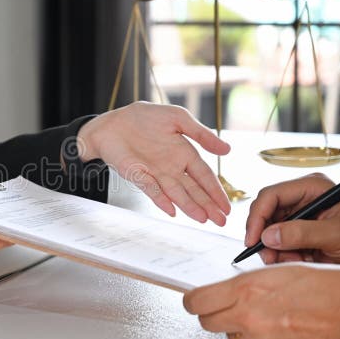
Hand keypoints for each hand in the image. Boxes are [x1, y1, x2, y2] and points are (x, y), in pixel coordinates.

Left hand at [78, 102, 230, 225]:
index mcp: (184, 153)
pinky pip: (150, 188)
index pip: (204, 176)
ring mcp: (155, 173)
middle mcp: (171, 167)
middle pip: (193, 189)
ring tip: (203, 219)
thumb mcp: (178, 118)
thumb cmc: (144, 118)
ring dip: (189, 206)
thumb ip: (201, 134)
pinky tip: (172, 210)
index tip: (226, 206)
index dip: (216, 191)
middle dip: (208, 205)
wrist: (112, 122)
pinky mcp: (137, 174)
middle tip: (220, 221)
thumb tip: (227, 149)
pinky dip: (160, 199)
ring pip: (175, 193)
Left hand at [184, 263, 339, 338]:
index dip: (194, 301)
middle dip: (215, 314)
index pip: (198, 301)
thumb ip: (255, 282)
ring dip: (245, 329)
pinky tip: (290, 331)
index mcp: (250, 289)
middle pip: (208, 322)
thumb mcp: (289, 271)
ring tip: (274, 317)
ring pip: (236, 338)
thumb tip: (237, 289)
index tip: (195, 300)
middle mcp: (251, 318)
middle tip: (231, 308)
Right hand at [245, 173, 339, 279]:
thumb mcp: (336, 235)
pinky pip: (280, 244)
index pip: (271, 195)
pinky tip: (301, 261)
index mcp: (312, 187)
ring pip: (270, 231)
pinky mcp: (301, 232)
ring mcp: (301, 216)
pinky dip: (284, 256)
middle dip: (266, 237)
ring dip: (276, 250)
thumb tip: (268, 236)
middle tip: (270, 258)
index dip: (257, 217)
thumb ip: (301, 233)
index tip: (253, 240)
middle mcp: (303, 198)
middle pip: (266, 214)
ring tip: (295, 261)